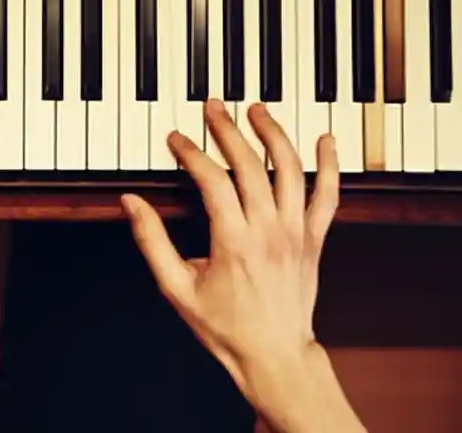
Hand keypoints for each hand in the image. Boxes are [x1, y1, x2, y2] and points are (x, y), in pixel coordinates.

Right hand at [122, 99, 363, 432]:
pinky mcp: (314, 239)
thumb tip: (131, 203)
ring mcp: (296, 232)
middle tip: (212, 107)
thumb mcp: (176, 288)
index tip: (176, 139)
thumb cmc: (225, 328)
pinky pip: (328, 195)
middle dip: (228, 129)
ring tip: (257, 109)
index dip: (191, 153)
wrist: (274, 356)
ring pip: (289, 169)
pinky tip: (326, 140)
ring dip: (273, 134)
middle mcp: (269, 230)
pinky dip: (330, 165)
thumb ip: (152, 241)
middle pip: (249, 164)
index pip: (212, 180)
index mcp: (234, 241)